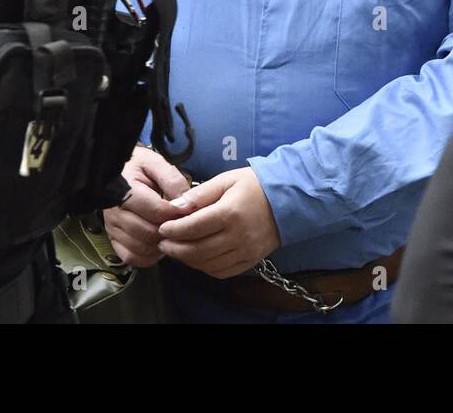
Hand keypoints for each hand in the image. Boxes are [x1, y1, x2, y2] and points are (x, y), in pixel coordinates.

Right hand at [102, 144, 190, 267]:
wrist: (115, 171)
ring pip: (142, 248)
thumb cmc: (137, 167)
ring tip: (170, 232)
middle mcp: (114, 211)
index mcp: (124, 189)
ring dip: (160, 244)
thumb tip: (185, 204)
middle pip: (149, 233)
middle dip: (169, 230)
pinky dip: (148, 256)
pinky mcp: (113, 240)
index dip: (176, 213)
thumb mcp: (155, 163)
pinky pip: (132, 257)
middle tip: (180, 223)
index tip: (186, 210)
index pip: (156, 211)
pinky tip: (157, 243)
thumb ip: (172, 180)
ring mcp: (112, 228)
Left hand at [157, 167, 280, 278]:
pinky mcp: (251, 260)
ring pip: (208, 264)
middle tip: (163, 243)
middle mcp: (238, 236)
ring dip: (188, 260)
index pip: (193, 227)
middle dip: (175, 248)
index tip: (162, 228)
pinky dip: (205, 268)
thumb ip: (200, 194)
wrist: (290, 198)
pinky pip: (223, 272)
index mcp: (230, 213)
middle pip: (198, 250)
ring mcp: (246, 251)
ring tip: (176, 250)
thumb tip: (176, 207)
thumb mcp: (226, 180)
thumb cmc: (255, 185)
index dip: (173, 230)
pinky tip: (197, 259)